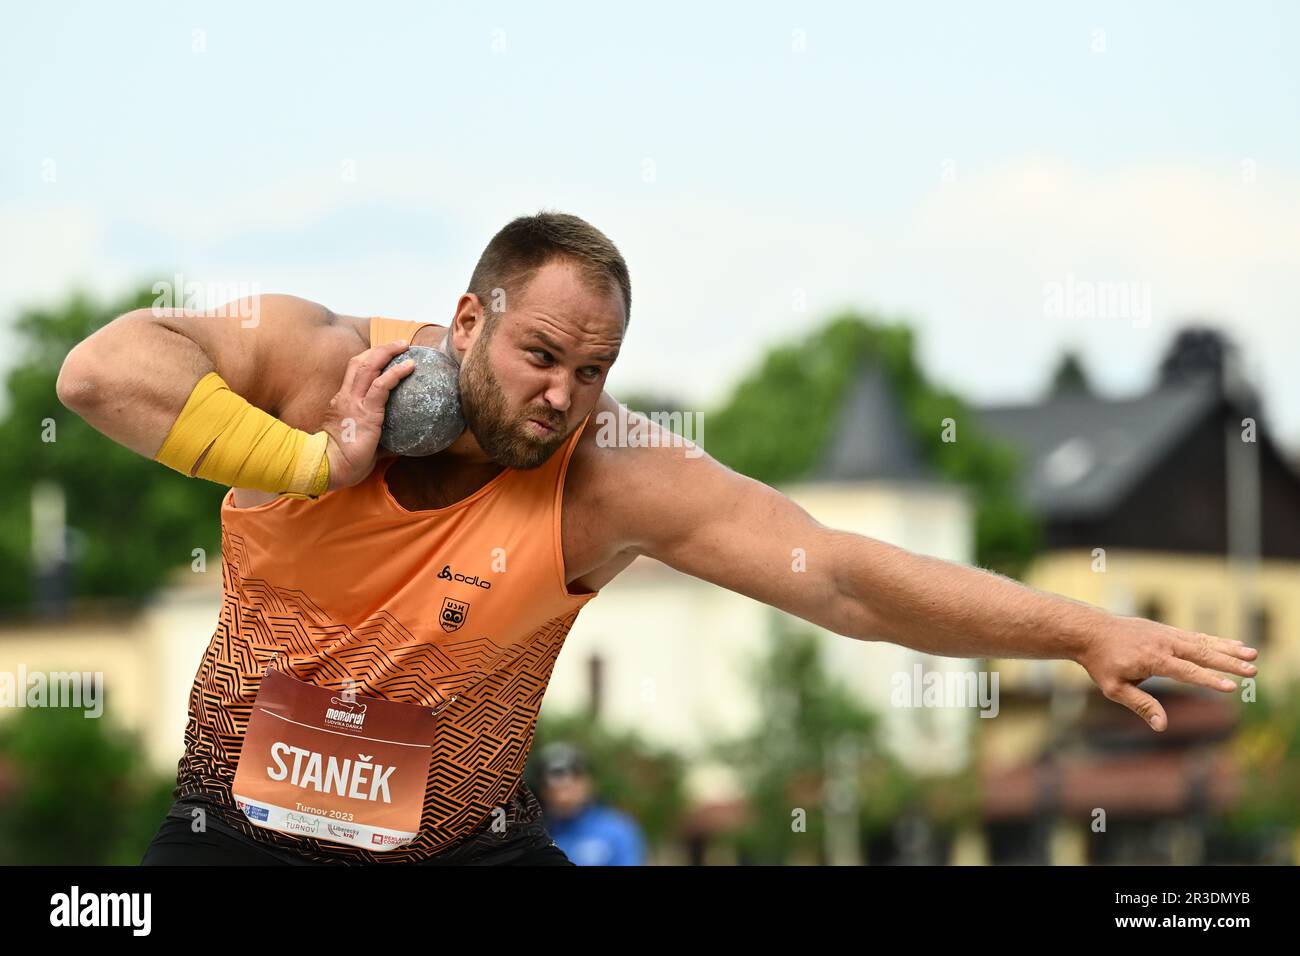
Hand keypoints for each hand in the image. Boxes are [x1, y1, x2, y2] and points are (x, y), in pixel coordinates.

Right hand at [321, 340, 415, 489]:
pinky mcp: (366, 411)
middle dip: (379, 349)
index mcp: (343, 402)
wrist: (329, 467)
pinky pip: (381, 385)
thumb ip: (379, 439)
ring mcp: (354, 402)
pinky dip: (396, 372)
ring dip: (387, 352)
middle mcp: (346, 397)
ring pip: (369, 366)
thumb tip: (401, 444)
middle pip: (360, 362)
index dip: (370, 359)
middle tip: (398, 344)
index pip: (354, 372)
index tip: (385, 354)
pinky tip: (409, 366)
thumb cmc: (343, 462)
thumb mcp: (361, 443)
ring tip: (404, 346)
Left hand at [1073, 615, 1258, 730]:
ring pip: (1202, 642)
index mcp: (1153, 659)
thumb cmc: (1101, 663)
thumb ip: (1141, 705)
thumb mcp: (1115, 689)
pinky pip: (1195, 636)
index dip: (1210, 680)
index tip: (1232, 686)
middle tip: (1254, 669)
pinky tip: (1232, 645)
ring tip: (1253, 654)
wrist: (1090, 631)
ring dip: (1228, 648)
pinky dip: (1215, 641)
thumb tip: (1162, 726)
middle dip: (1229, 662)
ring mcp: (1166, 634)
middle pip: (1201, 653)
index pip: (1187, 671)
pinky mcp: (1166, 630)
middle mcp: (1163, 644)